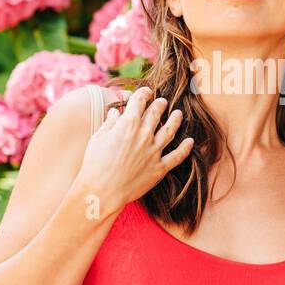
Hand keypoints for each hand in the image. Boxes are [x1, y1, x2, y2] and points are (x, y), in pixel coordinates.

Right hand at [75, 85, 193, 213]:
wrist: (102, 191)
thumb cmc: (94, 165)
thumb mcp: (97, 139)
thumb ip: (109, 123)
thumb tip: (115, 112)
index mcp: (127, 124)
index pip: (139, 101)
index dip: (144, 93)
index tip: (146, 92)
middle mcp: (144, 135)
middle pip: (156, 113)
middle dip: (160, 104)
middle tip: (162, 101)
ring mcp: (154, 151)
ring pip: (170, 130)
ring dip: (175, 120)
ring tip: (178, 113)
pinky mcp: (159, 168)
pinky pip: (177, 156)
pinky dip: (185, 148)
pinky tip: (190, 141)